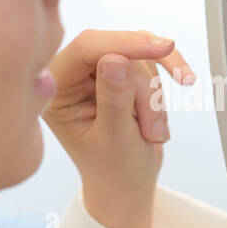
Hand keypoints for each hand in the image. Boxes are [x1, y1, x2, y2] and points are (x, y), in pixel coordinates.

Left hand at [42, 29, 194, 227]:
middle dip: (145, 89)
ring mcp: (97, 71)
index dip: (125, 44)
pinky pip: (150, 60)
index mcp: (57, 90)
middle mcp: (73, 75)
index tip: (163, 49)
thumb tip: (115, 59)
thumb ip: (114, 100)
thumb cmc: (114, 170)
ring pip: (139, 57)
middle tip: (153, 129)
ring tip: (153, 133)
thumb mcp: (115, 140)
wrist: (127, 184)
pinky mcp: (121, 71)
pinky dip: (163, 85)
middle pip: (118, 50)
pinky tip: (169, 105)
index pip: (86, 48)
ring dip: (154, 97)